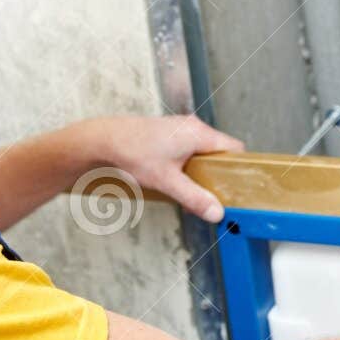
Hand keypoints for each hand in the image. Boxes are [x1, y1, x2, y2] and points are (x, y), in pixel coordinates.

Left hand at [91, 115, 243, 222]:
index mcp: (199, 134)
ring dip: (199, 171)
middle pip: (219, 151)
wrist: (102, 141)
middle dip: (216, 174)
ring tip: (188, 189)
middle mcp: (192, 127)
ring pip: (202, 152)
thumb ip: (194, 198)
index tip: (234, 187)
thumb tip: (216, 212)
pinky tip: (174, 180)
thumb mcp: (167, 182)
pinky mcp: (167, 134)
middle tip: (210, 195)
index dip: (237, 168)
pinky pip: (188, 150)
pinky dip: (187, 165)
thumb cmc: (132, 153)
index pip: (234, 148)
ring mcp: (179, 129)